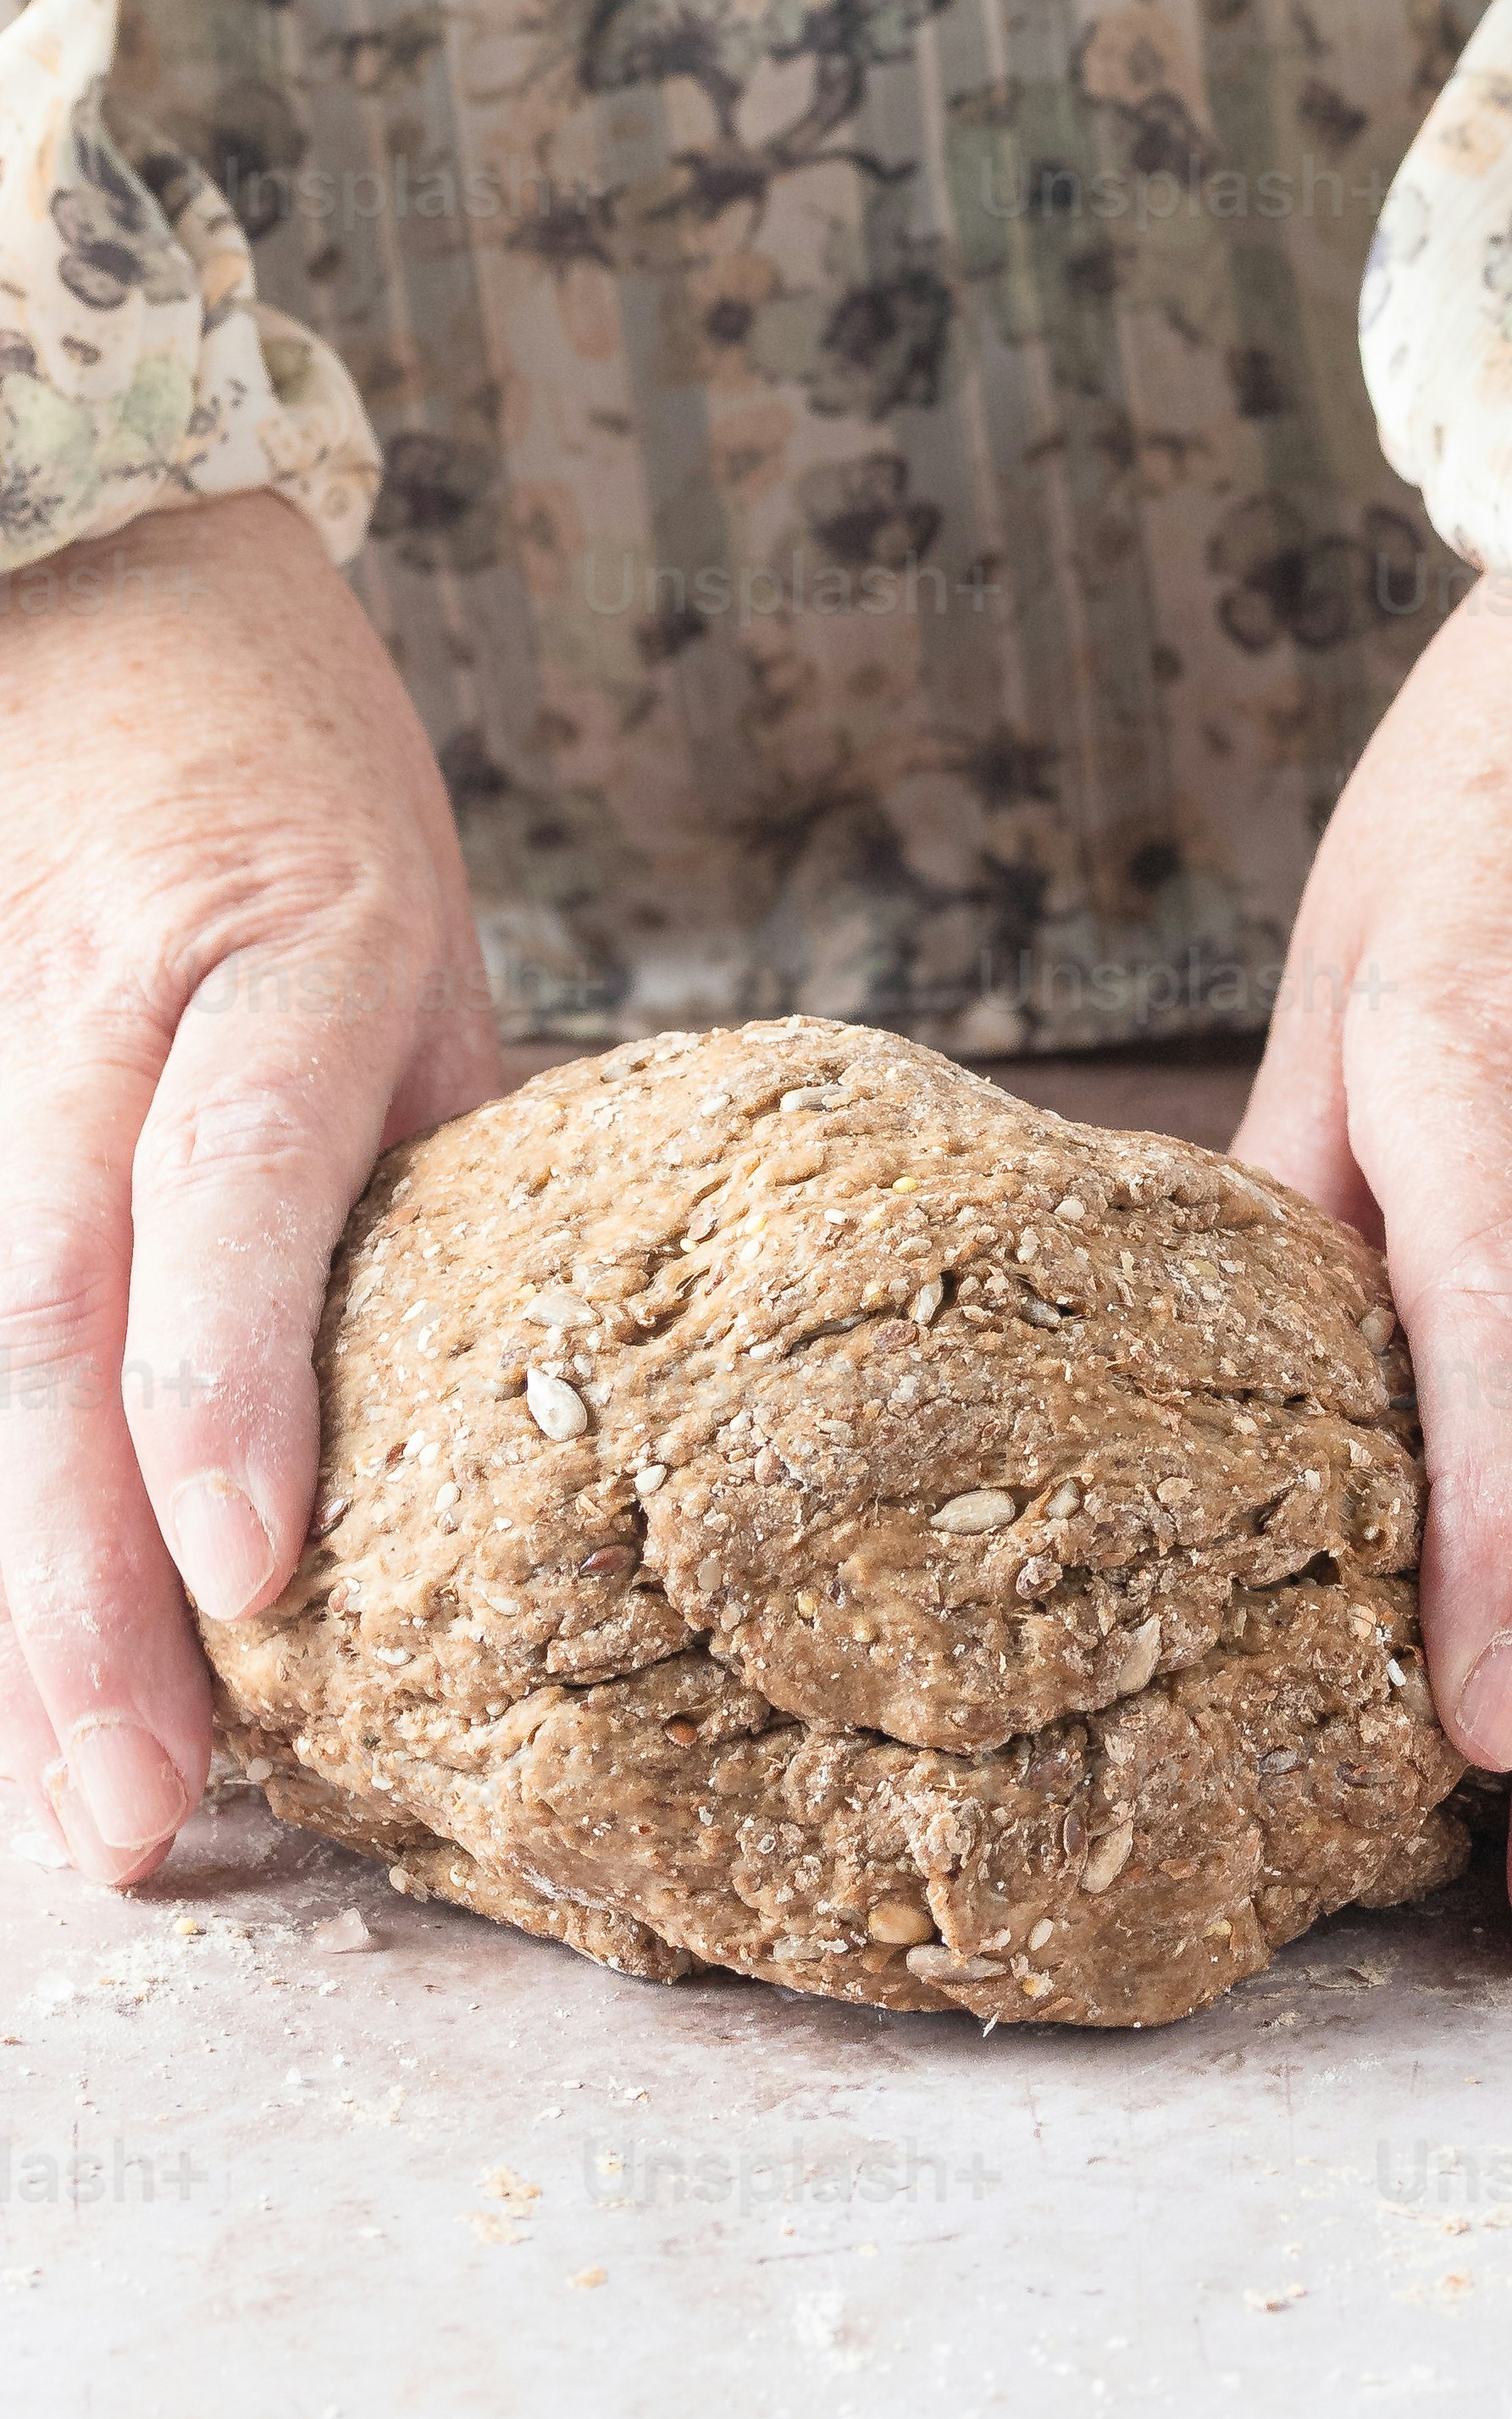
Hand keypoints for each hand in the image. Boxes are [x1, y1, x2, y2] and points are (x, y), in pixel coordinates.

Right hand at [0, 493, 498, 1888]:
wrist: (116, 605)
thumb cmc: (311, 785)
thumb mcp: (430, 942)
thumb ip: (450, 1156)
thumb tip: (551, 1395)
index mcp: (291, 943)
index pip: (241, 1172)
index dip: (230, 1376)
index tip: (255, 1569)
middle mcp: (125, 1014)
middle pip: (58, 1315)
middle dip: (83, 1586)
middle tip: (138, 1813)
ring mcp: (6, 1063)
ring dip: (17, 1600)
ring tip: (85, 1810)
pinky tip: (29, 1691)